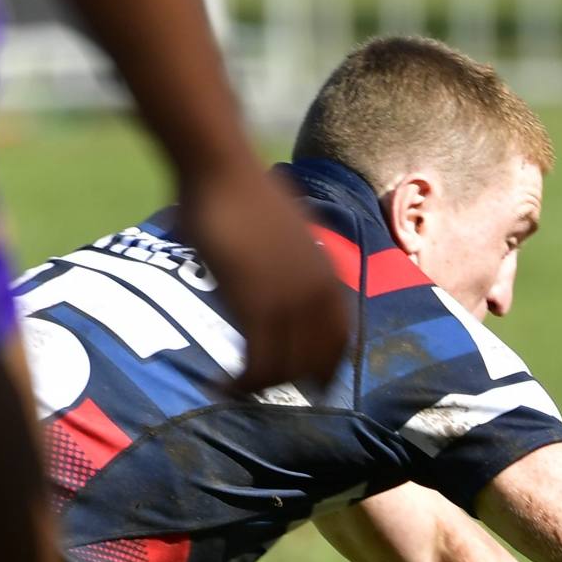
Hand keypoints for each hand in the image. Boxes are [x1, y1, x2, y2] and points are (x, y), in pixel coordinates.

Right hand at [177, 162, 350, 393]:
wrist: (222, 169)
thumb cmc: (245, 189)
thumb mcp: (287, 227)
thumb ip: (291, 254)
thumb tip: (276, 257)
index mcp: (327, 275)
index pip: (342, 339)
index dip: (325, 366)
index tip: (307, 382)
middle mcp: (317, 294)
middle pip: (316, 362)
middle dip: (289, 383)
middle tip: (260, 391)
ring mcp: (290, 303)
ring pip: (286, 370)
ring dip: (259, 388)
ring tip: (232, 390)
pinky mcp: (257, 309)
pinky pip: (258, 366)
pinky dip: (240, 384)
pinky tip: (220, 387)